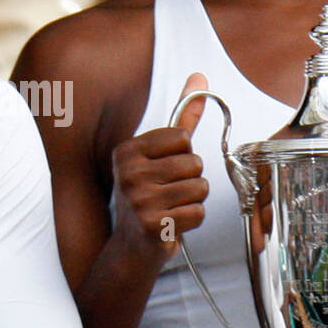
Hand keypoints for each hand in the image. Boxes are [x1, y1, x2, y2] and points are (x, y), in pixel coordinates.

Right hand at [109, 73, 208, 268]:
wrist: (131, 249)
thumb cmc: (149, 197)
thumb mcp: (159, 155)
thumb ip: (182, 117)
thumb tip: (199, 78)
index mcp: (127, 150)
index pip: (182, 138)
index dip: (184, 155)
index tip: (165, 170)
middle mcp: (127, 172)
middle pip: (194, 163)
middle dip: (192, 180)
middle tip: (169, 193)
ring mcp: (138, 200)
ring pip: (200, 188)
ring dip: (194, 201)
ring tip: (172, 208)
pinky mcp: (153, 225)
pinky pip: (198, 212)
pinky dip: (192, 221)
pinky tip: (173, 224)